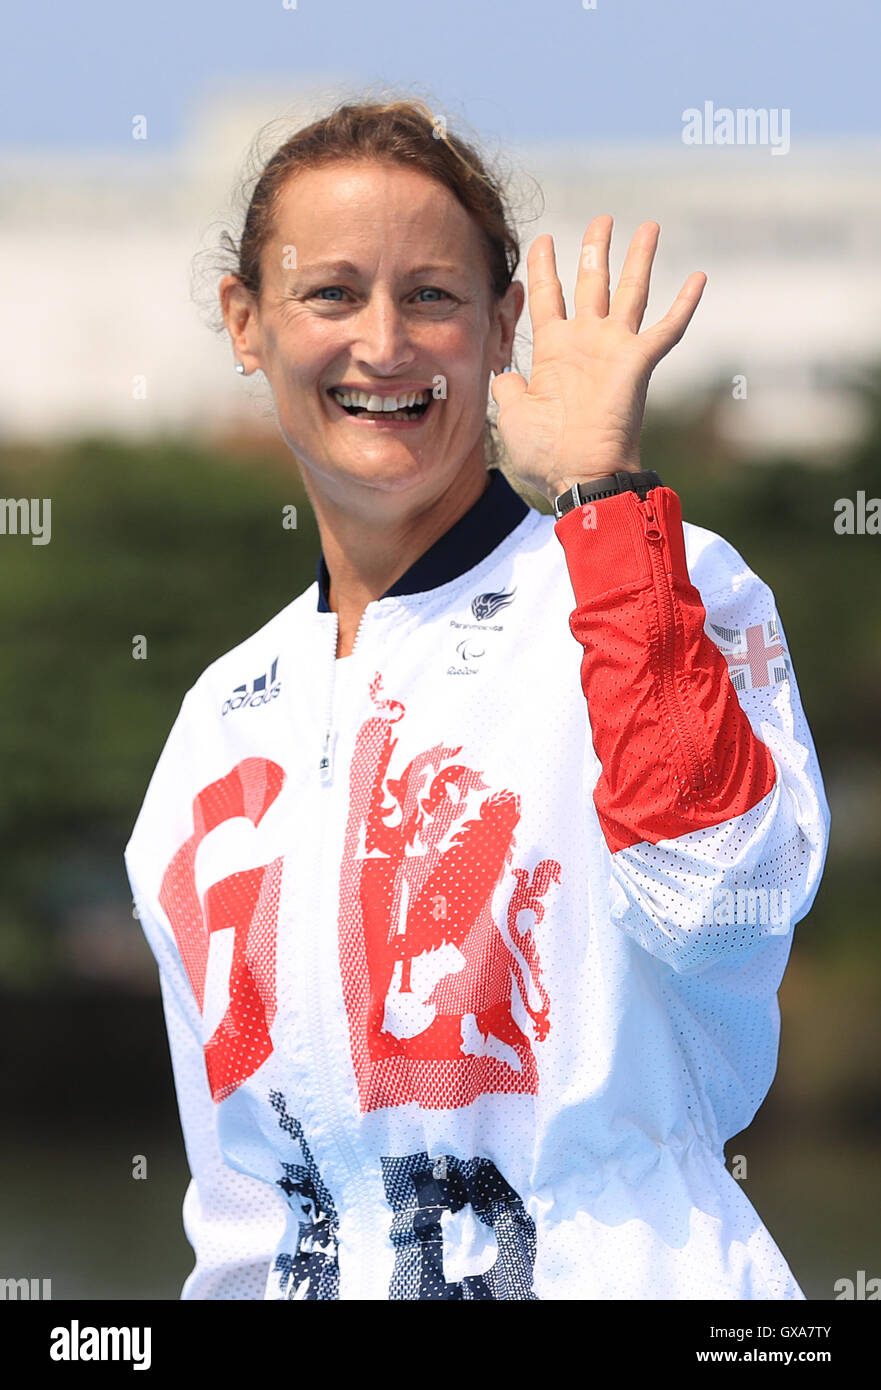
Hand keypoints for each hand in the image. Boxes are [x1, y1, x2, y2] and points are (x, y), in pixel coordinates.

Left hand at [490, 216, 705, 501]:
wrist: (580, 476)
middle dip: (596, 249)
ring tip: (648, 225)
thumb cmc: (546, 454)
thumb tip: (502, 374)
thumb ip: (508, 387)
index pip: (546, 297)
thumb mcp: (513, 415)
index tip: (543, 239)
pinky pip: (667, 329)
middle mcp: (586, 343)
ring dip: (640, 258)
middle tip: (602, 218)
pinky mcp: (639, 363)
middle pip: (592, 282)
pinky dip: (685, 304)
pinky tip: (699, 277)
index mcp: (554, 351)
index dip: (543, 268)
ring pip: (630, 291)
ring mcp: (614, 350)